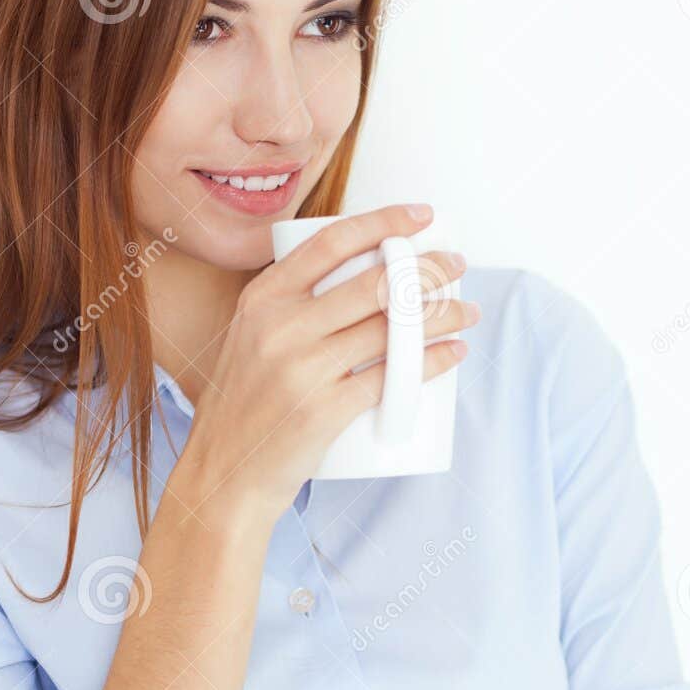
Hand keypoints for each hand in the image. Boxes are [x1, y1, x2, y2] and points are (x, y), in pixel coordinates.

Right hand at [169, 203, 478, 526]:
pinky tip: (453, 352)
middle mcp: (280, 327)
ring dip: (442, 315)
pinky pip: (392, 377)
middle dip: (428, 269)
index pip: (331, 243)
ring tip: (466, 313)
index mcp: (263, 299)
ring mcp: (302, 369)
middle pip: (373, 282)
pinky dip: (432, 361)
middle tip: (455, 267)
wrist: (224, 472)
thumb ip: (292, 307)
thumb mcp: (251, 338)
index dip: (383, 222)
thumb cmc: (245, 406)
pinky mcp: (323, 410)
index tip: (420, 217)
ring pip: (391, 328)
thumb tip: (366, 279)